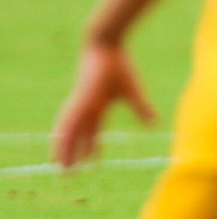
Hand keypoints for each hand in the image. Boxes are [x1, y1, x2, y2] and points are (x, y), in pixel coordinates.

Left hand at [52, 41, 155, 168]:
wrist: (107, 45)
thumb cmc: (119, 65)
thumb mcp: (133, 92)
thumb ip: (142, 109)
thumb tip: (155, 123)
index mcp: (98, 106)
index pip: (93, 132)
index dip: (92, 148)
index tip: (91, 163)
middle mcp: (85, 108)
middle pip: (76, 136)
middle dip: (73, 154)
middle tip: (69, 173)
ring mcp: (80, 103)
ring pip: (68, 132)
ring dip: (64, 150)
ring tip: (61, 167)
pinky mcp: (79, 98)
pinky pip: (69, 120)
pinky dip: (64, 135)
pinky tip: (60, 145)